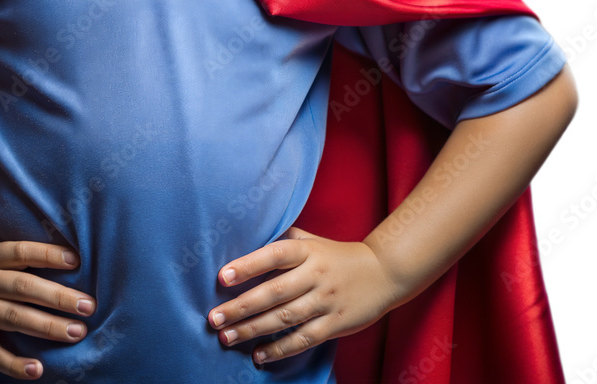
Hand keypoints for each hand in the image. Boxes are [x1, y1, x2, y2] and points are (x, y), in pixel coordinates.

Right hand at [0, 233, 96, 379]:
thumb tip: (25, 214)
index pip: (20, 251)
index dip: (47, 254)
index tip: (75, 261)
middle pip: (24, 287)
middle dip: (59, 296)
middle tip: (88, 305)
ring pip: (15, 319)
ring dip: (48, 327)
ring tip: (76, 332)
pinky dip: (14, 364)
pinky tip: (37, 370)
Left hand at [206, 226, 402, 366]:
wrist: (382, 273)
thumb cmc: (334, 255)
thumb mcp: (310, 241)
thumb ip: (282, 242)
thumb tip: (245, 242)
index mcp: (306, 251)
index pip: (273, 255)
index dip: (247, 265)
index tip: (222, 277)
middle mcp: (315, 274)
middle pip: (274, 292)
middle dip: (241, 306)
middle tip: (214, 317)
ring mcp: (326, 300)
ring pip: (285, 318)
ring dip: (253, 330)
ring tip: (227, 337)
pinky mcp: (336, 324)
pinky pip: (304, 339)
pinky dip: (280, 349)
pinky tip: (258, 355)